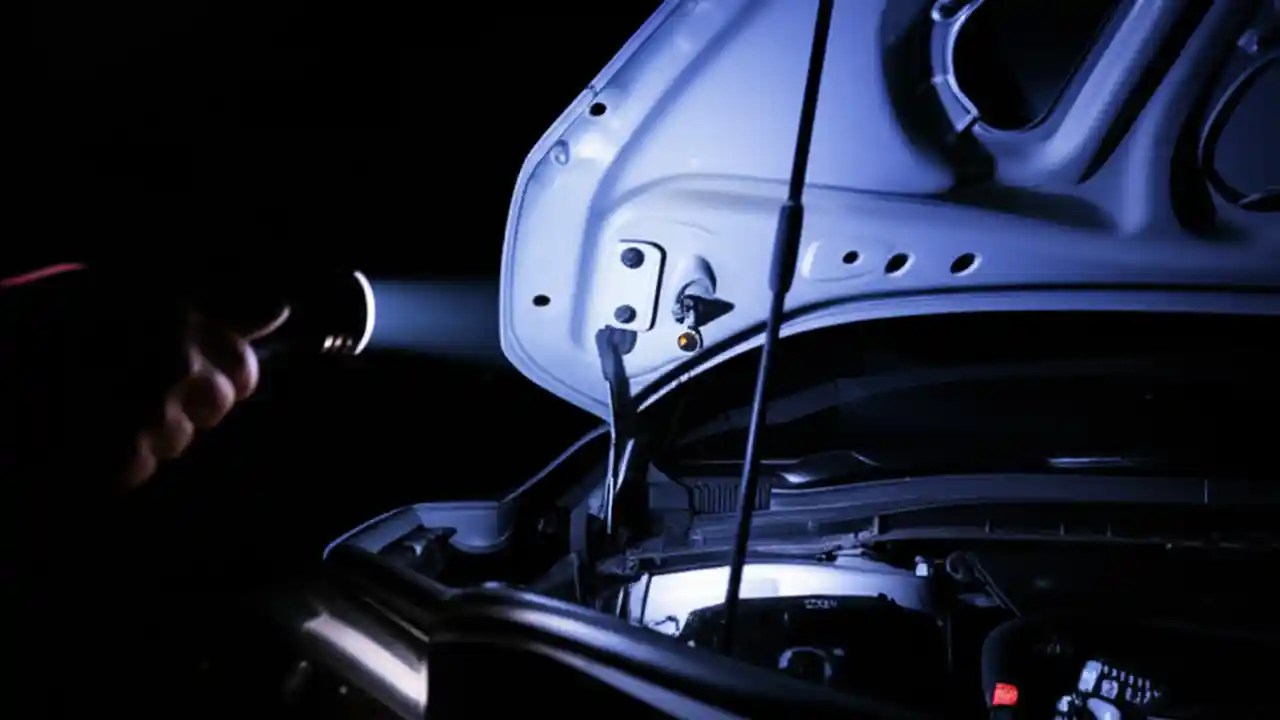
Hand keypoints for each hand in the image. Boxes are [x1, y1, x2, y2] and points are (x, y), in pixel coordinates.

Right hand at [0, 268, 288, 497]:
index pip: (242, 364)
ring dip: (145, 431)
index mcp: (174, 313)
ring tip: (92, 406)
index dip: (221, 373)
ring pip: (177, 439)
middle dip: (186, 403)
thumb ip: (212, 304)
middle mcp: (173, 361)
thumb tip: (280, 310)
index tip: (191, 374)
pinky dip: (111, 462)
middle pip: (217, 405)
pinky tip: (77, 433)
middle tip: (126, 387)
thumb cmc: (43, 321)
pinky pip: (137, 470)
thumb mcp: (122, 291)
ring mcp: (149, 412)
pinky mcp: (120, 456)